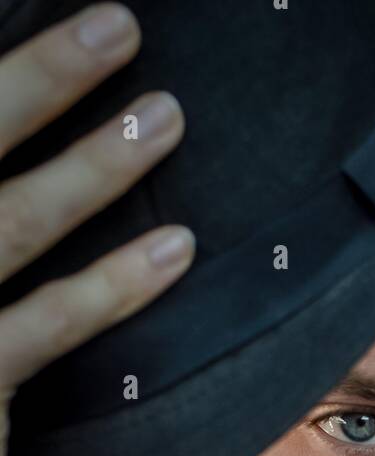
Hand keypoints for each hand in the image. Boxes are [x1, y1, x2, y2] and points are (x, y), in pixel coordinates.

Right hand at [0, 2, 194, 455]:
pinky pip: (44, 324)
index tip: (79, 18)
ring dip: (92, 166)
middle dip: (40, 78)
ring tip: (164, 117)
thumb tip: (26, 126)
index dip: (11, 66)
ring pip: (10, 221)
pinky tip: (175, 250)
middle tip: (119, 26)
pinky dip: (112, 284)